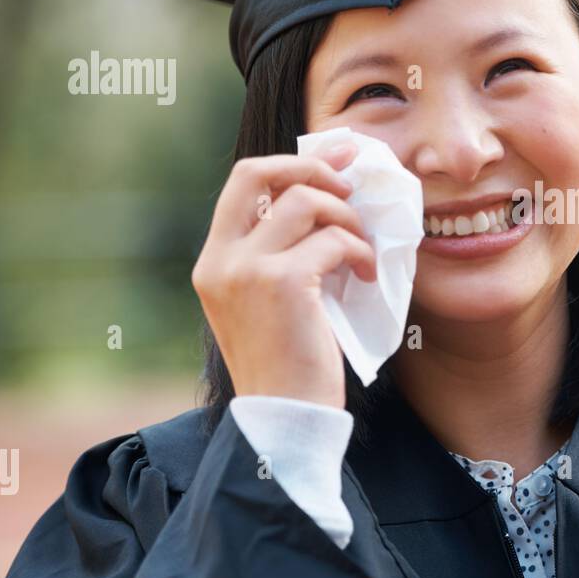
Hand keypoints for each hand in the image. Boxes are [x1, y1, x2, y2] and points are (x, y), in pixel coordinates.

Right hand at [192, 142, 375, 408]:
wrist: (286, 418)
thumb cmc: (288, 365)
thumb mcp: (269, 303)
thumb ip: (278, 255)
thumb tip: (324, 200)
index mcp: (213, 262)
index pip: (242, 181)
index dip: (290, 161)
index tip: (335, 158)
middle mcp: (221, 260)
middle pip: (259, 171)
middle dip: (313, 166)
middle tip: (351, 184)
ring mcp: (247, 269)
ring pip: (305, 201)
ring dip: (347, 218)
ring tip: (361, 250)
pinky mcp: (282, 283)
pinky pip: (334, 240)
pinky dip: (358, 251)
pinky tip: (364, 276)